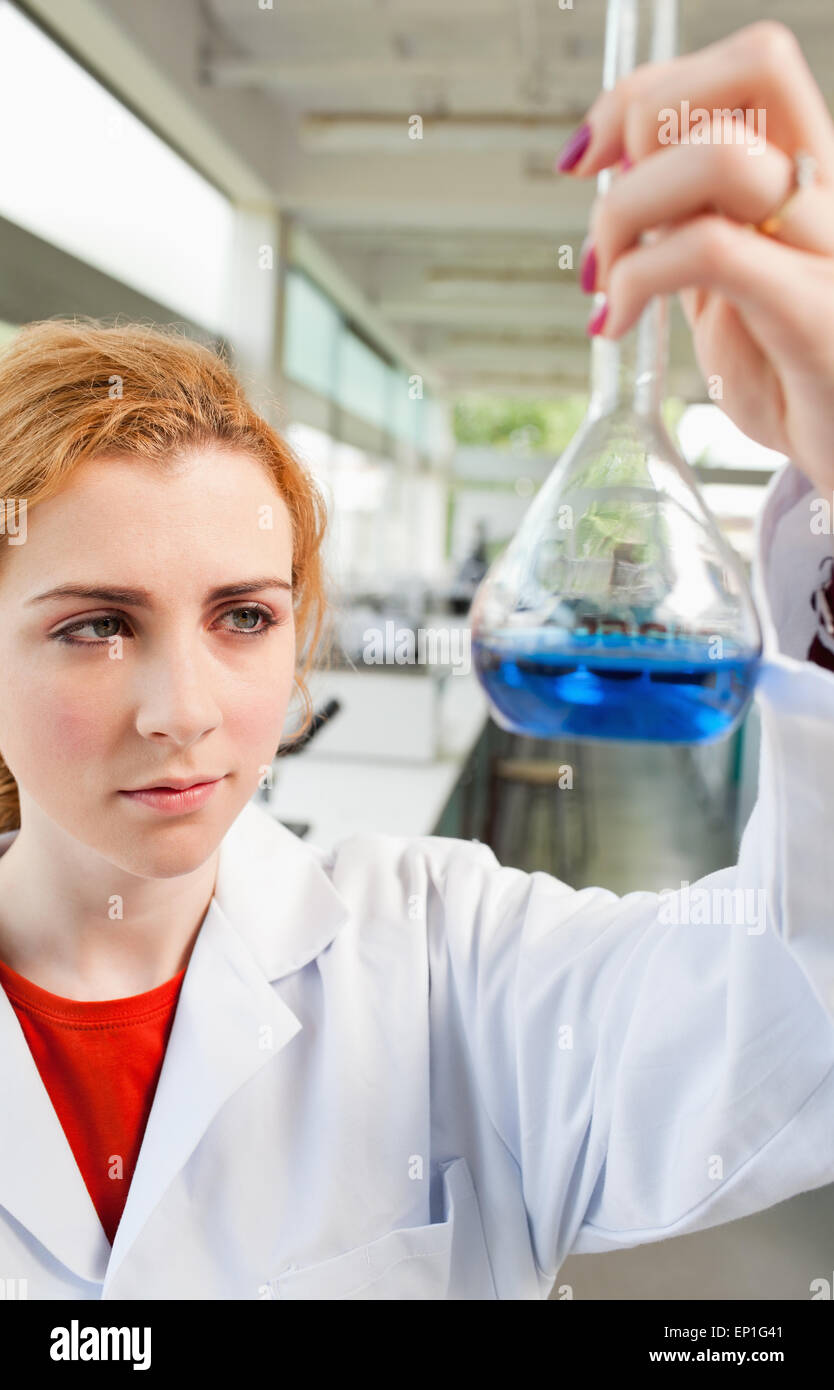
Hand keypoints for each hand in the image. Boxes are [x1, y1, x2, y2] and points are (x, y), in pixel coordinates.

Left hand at [557, 20, 833, 498]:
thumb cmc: (795, 383)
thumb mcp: (732, 296)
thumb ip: (691, 235)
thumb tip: (621, 193)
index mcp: (811, 176)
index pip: (748, 65)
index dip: (649, 90)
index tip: (586, 157)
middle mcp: (831, 193)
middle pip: (755, 66)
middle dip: (644, 123)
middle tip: (606, 221)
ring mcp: (830, 248)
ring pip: (723, 155)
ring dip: (629, 210)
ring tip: (606, 284)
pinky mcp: (815, 312)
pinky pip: (710, 250)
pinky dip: (637, 277)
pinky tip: (615, 321)